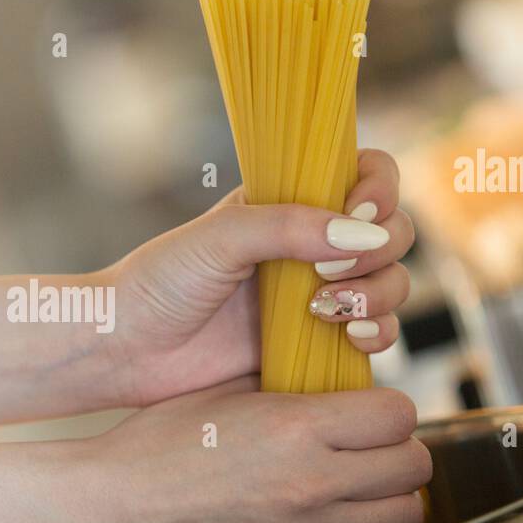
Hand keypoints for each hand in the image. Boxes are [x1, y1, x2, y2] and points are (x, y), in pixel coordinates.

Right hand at [59, 377, 429, 522]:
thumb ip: (284, 381)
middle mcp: (311, 485)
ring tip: (361, 487)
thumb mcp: (220, 393)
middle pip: (413, 466)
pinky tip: (331, 522)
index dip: (388, 409)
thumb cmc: (153, 448)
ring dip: (389, 498)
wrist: (111, 512)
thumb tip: (326, 375)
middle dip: (397, 450)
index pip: (397, 414)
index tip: (370, 411)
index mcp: (295, 429)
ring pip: (403, 518)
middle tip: (370, 447)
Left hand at [103, 150, 413, 406]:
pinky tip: (349, 336)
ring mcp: (319, 295)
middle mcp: (312, 245)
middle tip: (326, 272)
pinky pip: (377, 333)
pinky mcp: (317, 344)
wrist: (129, 348)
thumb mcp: (220, 237)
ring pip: (392, 282)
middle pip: (391, 230)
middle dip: (381, 247)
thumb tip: (361, 233)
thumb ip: (288, 226)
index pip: (364, 173)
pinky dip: (378, 333)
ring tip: (326, 309)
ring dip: (379, 293)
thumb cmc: (161, 282)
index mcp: (289, 201)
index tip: (358, 209)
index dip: (378, 188)